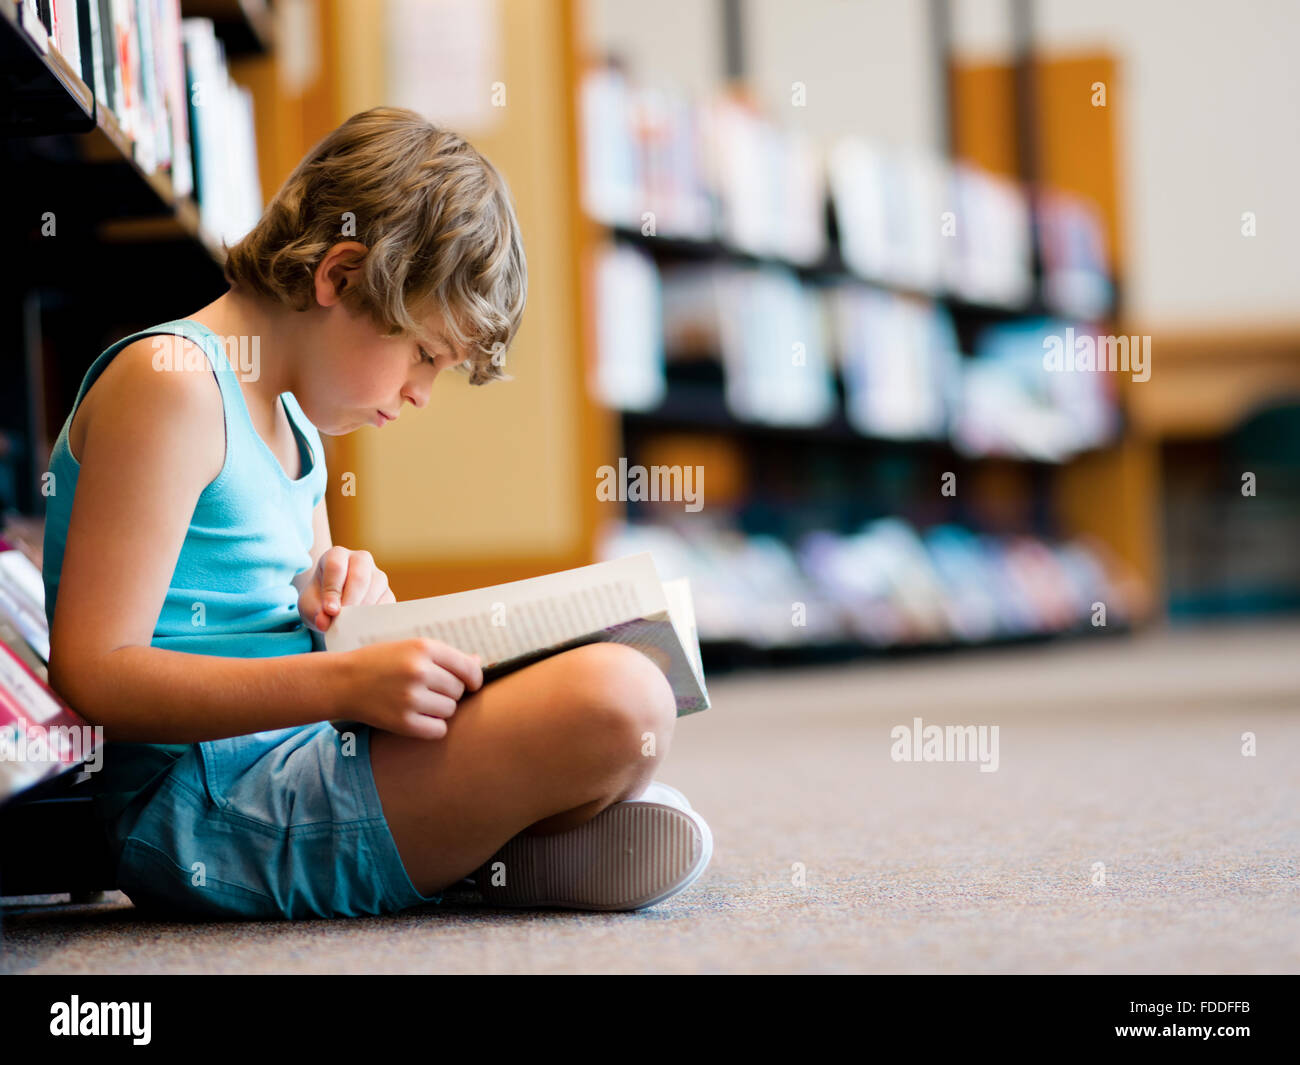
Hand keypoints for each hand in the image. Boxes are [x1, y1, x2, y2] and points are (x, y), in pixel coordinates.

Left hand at [299, 547, 395, 632]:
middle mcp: (360, 559)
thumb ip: (314, 612)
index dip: (333, 590)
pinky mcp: (387, 592)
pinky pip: (387, 602)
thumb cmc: (319, 601)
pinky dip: (376, 616)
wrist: (333, 607)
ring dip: (363, 609)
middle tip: (342, 620)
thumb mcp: (309, 606)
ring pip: (376, 587)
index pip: (336, 567)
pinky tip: (364, 624)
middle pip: (359, 576)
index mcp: (336, 555)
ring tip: (351, 624)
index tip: (330, 610)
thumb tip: (324, 622)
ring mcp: (377, 574)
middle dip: (350, 600)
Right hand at [340, 638, 483, 739]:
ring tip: (419, 701)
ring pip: (450, 710)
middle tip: (429, 690)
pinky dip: (432, 727)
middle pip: (458, 690)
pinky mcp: (403, 722)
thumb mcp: (409, 648)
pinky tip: (418, 718)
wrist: (342, 681)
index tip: (471, 684)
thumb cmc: (379, 662)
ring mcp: (411, 698)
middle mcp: (419, 671)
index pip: (468, 668)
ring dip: (440, 709)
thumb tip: (478, 663)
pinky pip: (438, 730)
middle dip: (450, 692)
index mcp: (423, 648)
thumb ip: (445, 657)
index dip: (474, 679)